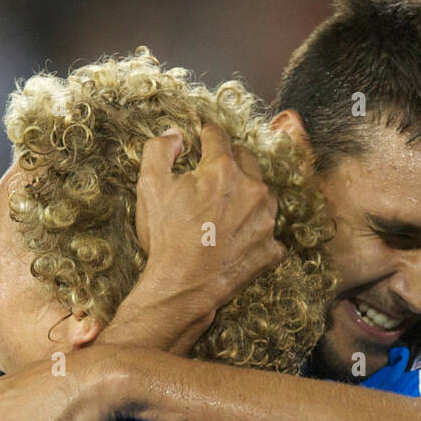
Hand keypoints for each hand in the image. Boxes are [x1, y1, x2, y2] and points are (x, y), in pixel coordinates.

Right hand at [133, 121, 285, 318]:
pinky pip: (270, 234)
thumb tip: (176, 134)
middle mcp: (252, 189)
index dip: (206, 134)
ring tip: (226, 210)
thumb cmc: (166, 237)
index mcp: (223, 169)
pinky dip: (256, 234)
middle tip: (213, 177)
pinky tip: (237, 240)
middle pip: (247, 160)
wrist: (182, 286)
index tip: (203, 137)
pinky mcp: (271, 249)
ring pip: (263, 194)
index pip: (218, 136)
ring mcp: (265, 220)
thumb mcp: (149, 186)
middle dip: (230, 162)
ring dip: (248, 195)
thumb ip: (160, 150)